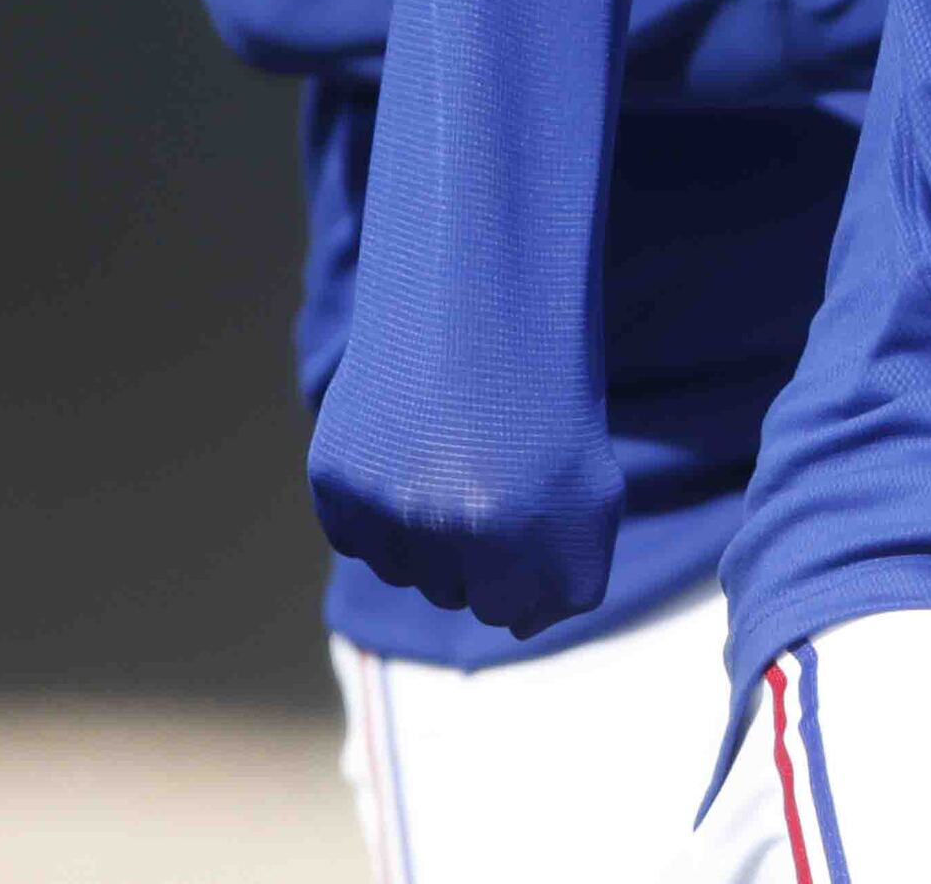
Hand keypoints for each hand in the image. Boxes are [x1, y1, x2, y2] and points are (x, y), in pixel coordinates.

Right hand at [307, 365, 626, 641]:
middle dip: (480, 557)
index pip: (514, 613)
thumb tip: (522, 627)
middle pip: (457, 595)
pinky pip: (360, 540)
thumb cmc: (546, 397)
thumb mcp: (594, 485)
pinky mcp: (336, 483)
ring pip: (407, 573)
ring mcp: (386, 506)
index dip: (526, 571)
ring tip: (450, 464)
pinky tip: (406, 459)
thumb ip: (570, 574)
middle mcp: (448, 529)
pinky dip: (381, 516)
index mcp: (523, 530)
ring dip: (428, 539)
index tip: (530, 524)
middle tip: (491, 482)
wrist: (476, 304)